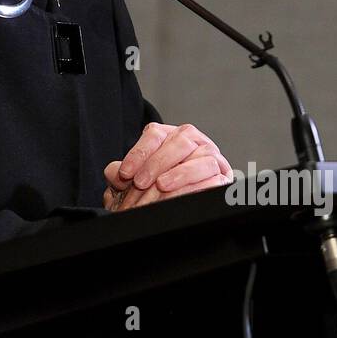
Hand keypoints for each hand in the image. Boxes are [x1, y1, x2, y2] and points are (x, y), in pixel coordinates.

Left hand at [102, 123, 231, 211]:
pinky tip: (185, 194)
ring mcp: (211, 157)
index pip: (154, 134)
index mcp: (170, 135)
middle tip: (141, 183)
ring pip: (202, 156)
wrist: (183, 202)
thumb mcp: (136, 179)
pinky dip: (200, 185)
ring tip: (162, 186)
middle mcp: (193, 141)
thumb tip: (112, 173)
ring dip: (181, 172)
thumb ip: (120, 174)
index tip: (124, 174)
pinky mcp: (224, 177)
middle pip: (180, 141)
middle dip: (157, 162)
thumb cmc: (156, 188)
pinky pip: (216, 178)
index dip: (139, 153)